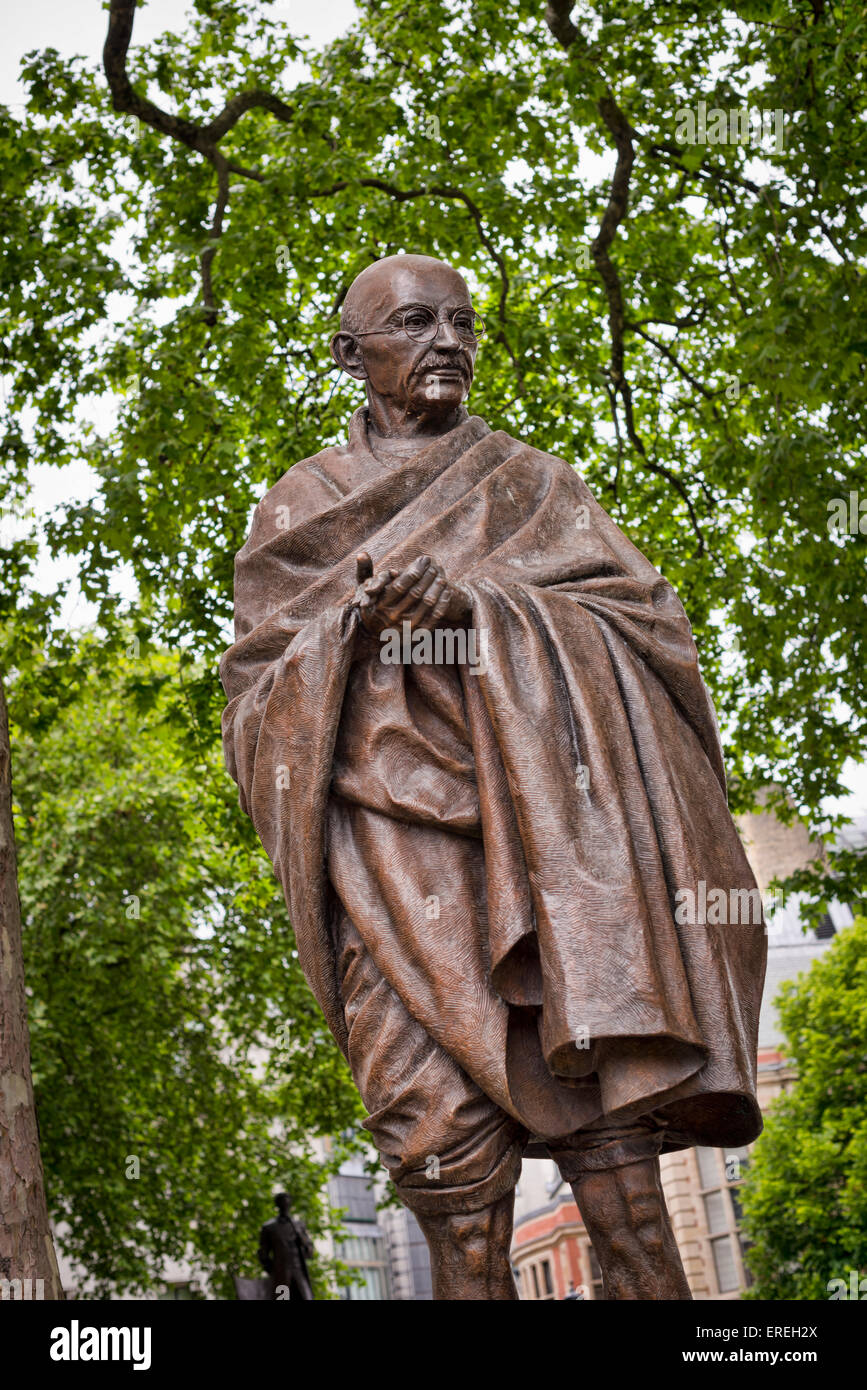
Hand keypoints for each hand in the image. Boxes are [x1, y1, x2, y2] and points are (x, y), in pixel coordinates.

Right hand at [355, 552, 470, 637]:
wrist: (376, 636)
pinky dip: (442, 603)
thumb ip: (364, 570)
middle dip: (428, 576)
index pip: (401, 585)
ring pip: (427, 604)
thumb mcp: (363, 589)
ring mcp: (406, 627)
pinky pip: (435, 617)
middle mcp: (393, 617)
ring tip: (442, 577)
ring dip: (437, 588)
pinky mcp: (418, 635)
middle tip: (435, 565)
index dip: (415, 570)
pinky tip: (445, 592)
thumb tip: (362, 553)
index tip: (424, 559)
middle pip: (416, 593)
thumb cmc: (372, 606)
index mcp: (380, 605)